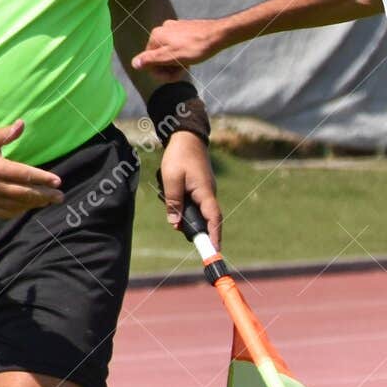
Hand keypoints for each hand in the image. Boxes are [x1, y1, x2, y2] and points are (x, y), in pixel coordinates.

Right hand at [0, 121, 62, 217]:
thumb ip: (7, 134)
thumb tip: (22, 123)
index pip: (24, 174)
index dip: (42, 178)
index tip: (58, 181)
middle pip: (25, 193)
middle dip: (45, 195)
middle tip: (60, 196)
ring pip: (19, 205)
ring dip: (36, 204)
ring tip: (49, 201)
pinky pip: (8, 213)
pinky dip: (21, 210)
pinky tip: (31, 206)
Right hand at [133, 18, 225, 72]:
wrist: (216, 35)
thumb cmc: (195, 48)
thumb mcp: (172, 57)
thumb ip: (152, 60)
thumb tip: (134, 64)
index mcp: (156, 36)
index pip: (149, 61)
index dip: (161, 73)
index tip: (175, 75)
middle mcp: (161, 30)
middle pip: (158, 56)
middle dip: (169, 68)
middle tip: (183, 71)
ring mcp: (172, 28)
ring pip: (168, 52)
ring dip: (176, 62)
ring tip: (188, 64)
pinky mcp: (182, 29)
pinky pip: (177, 46)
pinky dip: (182, 54)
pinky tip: (191, 57)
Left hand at [159, 130, 221, 249]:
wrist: (186, 135)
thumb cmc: (179, 155)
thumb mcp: (171, 179)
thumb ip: (173, 202)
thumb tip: (175, 224)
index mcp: (205, 193)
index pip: (213, 219)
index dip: (214, 236)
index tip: (214, 250)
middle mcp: (209, 195)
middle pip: (206, 219)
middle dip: (194, 227)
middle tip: (181, 229)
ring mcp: (205, 192)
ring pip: (197, 211)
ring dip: (185, 212)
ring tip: (172, 201)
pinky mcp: (200, 189)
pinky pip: (194, 202)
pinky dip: (184, 203)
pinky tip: (172, 192)